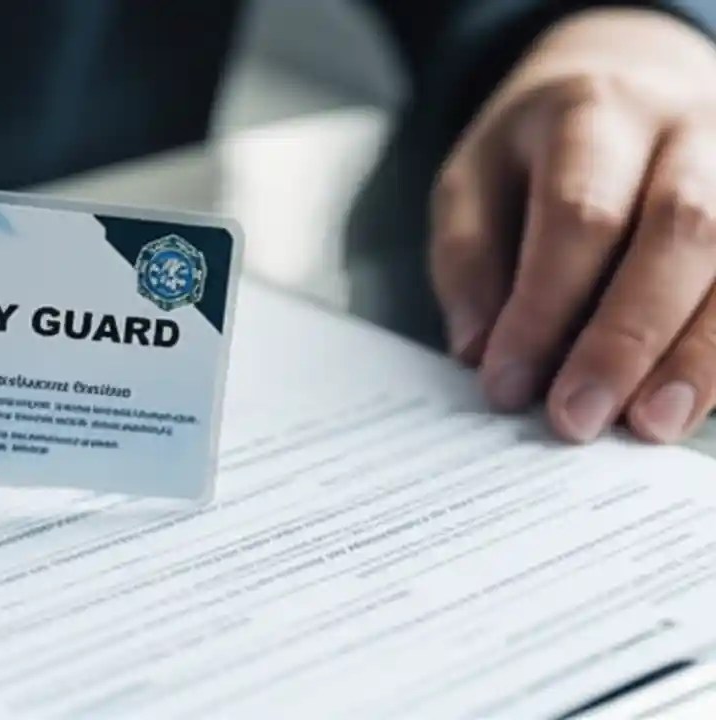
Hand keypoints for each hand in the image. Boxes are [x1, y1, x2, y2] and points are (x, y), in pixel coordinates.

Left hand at [432, 7, 715, 443]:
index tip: (507, 386)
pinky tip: (696, 403)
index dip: (543, 308)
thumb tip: (478, 352)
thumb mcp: (474, 180)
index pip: (578, 213)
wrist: (632, 72)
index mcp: (594, 111)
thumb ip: (470, 261)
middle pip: (678, 231)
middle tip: (577, 418)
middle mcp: (689, 129)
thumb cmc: (539, 149)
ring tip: (648, 425)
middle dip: (626, 338)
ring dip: (698, 355)